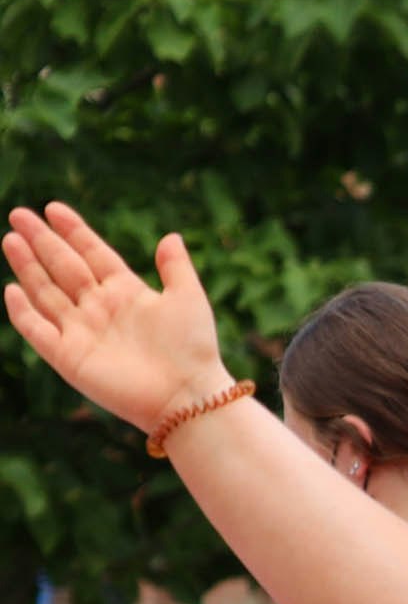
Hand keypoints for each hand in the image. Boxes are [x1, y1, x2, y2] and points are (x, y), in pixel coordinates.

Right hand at [2, 205, 236, 432]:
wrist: (188, 395)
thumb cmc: (194, 349)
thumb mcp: (189, 299)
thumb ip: (176, 268)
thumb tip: (171, 236)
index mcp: (126, 292)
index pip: (93, 254)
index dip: (74, 231)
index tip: (53, 208)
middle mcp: (99, 309)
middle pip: (63, 267)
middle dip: (42, 241)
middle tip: (18, 214)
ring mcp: (81, 332)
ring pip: (46, 292)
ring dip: (28, 267)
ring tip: (11, 239)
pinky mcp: (69, 358)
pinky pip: (38, 331)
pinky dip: (23, 312)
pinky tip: (12, 289)